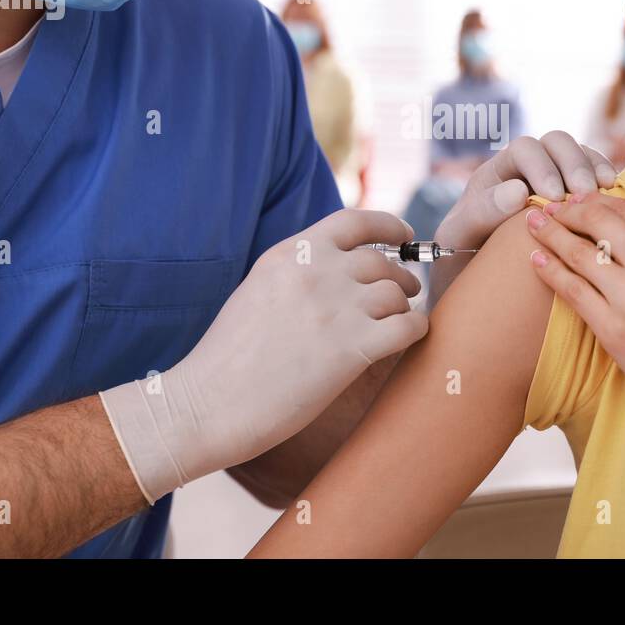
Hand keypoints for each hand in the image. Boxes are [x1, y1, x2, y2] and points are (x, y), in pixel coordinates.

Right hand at [100, 209, 426, 502]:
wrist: (208, 403)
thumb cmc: (228, 358)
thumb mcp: (258, 289)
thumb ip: (298, 272)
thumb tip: (339, 268)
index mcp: (291, 254)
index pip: (354, 221)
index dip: (388, 224)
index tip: (404, 234)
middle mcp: (317, 273)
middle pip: (382, 262)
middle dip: (400, 277)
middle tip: (405, 293)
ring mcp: (337, 308)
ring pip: (397, 294)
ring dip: (404, 307)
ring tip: (398, 322)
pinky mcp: (352, 348)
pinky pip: (408, 327)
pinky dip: (416, 331)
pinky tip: (408, 340)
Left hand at [428, 131, 615, 306]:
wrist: (475, 275)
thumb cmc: (463, 254)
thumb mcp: (460, 234)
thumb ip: (482, 211)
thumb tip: (518, 191)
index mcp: (499, 170)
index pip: (525, 148)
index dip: (542, 166)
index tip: (553, 197)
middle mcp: (529, 167)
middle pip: (557, 143)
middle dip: (573, 164)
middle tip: (583, 195)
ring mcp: (556, 177)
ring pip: (581, 154)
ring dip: (594, 170)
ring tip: (601, 194)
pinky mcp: (576, 196)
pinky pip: (596, 175)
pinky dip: (606, 181)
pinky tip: (613, 197)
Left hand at [523, 192, 624, 446]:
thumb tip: (617, 220)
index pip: (624, 208)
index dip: (592, 200)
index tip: (573, 199)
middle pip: (597, 222)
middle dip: (565, 211)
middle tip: (544, 208)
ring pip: (579, 253)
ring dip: (550, 235)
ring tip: (533, 226)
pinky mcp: (615, 331)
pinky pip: (572, 291)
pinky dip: (550, 270)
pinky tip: (537, 260)